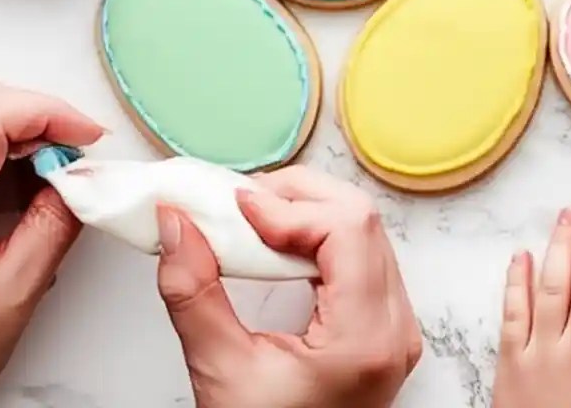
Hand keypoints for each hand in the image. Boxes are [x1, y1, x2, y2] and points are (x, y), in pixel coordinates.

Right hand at [156, 167, 421, 407]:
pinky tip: (275, 246)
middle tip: (236, 204)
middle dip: (296, 198)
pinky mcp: (382, 327)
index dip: (288, 205)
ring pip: (364, 232)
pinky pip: (361, 257)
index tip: (233, 206)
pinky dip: (317, 238)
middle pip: (361, 219)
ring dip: (306, 213)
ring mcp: (396, 327)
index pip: (348, 229)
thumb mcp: (220, 372)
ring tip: (249, 222)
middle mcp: (395, 328)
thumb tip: (175, 221)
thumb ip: (193, 291)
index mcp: (366, 339)